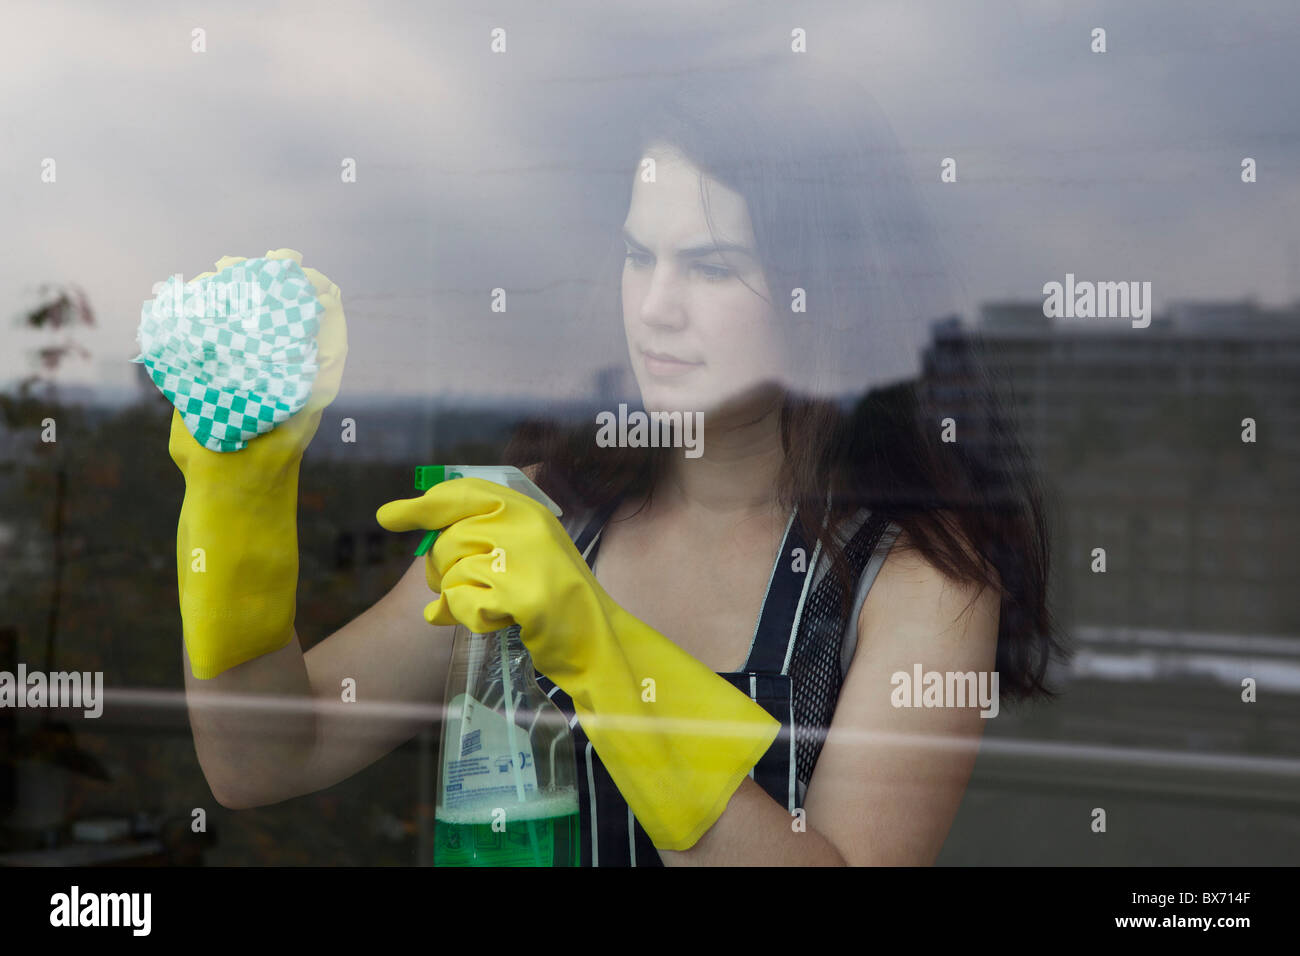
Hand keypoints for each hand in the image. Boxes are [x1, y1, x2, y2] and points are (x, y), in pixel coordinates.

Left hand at [375, 478, 608, 673]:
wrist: (596, 637)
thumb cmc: (553, 596)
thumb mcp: (525, 551)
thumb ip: (484, 535)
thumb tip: (423, 525)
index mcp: (528, 509)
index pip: (463, 494)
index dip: (422, 506)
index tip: (388, 516)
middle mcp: (526, 525)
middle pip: (449, 541)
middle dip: (444, 570)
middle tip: (468, 588)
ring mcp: (525, 559)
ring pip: (452, 572)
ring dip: (461, 597)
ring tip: (493, 606)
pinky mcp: (521, 595)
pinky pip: (463, 601)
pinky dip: (468, 616)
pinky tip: (495, 620)